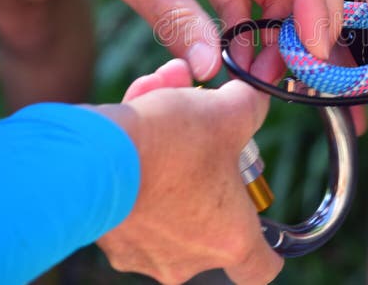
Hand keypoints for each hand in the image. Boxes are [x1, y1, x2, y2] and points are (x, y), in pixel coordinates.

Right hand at [96, 60, 282, 283]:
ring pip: (168, 209)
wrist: (99, 155)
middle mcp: (188, 259)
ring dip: (168, 167)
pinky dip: (136, 172)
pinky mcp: (111, 239)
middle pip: (210, 226)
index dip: (267, 249)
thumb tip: (253, 99)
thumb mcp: (229, 112)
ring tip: (161, 115)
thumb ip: (251, 107)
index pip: (259, 268)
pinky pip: (134, 204)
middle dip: (207, 182)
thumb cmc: (175, 142)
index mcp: (230, 239)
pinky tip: (133, 128)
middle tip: (201, 146)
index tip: (262, 225)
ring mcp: (146, 254)